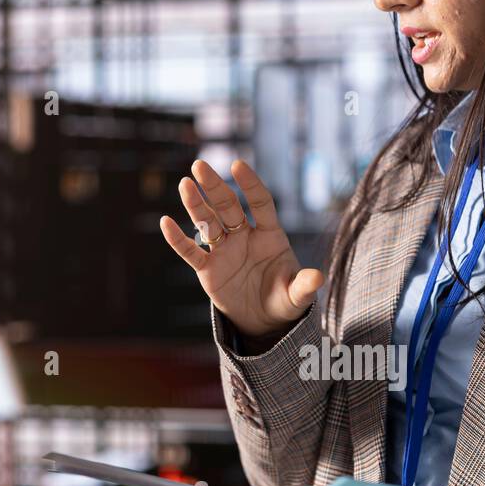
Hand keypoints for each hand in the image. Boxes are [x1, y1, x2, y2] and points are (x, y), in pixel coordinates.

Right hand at [159, 158, 323, 338]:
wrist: (264, 320)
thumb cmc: (284, 300)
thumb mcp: (296, 295)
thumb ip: (304, 285)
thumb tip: (318, 278)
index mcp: (270, 236)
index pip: (261, 204)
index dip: (250, 185)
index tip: (238, 166)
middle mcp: (245, 237)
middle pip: (228, 207)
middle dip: (215, 187)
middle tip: (200, 165)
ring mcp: (225, 251)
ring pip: (208, 223)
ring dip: (196, 205)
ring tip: (185, 184)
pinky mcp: (208, 269)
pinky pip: (191, 252)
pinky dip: (178, 240)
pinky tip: (166, 222)